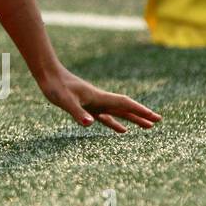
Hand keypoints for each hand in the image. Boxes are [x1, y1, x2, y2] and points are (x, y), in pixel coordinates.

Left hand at [38, 66, 161, 132]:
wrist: (48, 75)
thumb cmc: (56, 86)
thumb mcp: (65, 101)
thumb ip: (78, 113)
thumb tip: (90, 124)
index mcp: (99, 98)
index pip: (125, 104)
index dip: (140, 111)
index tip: (155, 117)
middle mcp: (100, 100)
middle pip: (125, 108)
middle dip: (141, 115)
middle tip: (158, 122)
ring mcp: (94, 104)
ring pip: (118, 113)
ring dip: (132, 119)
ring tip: (146, 127)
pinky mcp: (86, 107)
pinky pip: (105, 117)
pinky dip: (115, 123)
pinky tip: (121, 130)